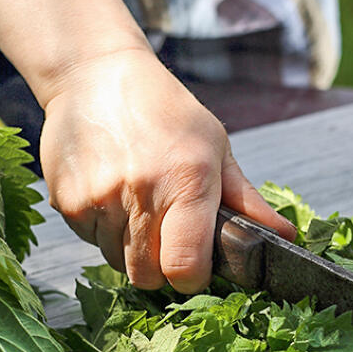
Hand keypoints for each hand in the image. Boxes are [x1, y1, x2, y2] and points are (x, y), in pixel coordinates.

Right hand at [39, 47, 295, 292]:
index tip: (194, 266)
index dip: (192, 277)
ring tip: (136, 207)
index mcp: (188, 181)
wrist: (95, 74)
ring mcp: (100, 198)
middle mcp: (142, 192)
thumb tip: (284, 237)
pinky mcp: (67, 201)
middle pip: (148, 276)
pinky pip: (90, 242)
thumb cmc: (164, 111)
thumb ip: (245, 200)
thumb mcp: (214, 146)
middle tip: (165, 237)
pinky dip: (102, 230)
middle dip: (161, 268)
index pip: (186, 267)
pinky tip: (110, 194)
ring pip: (117, 263)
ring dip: (130, 249)